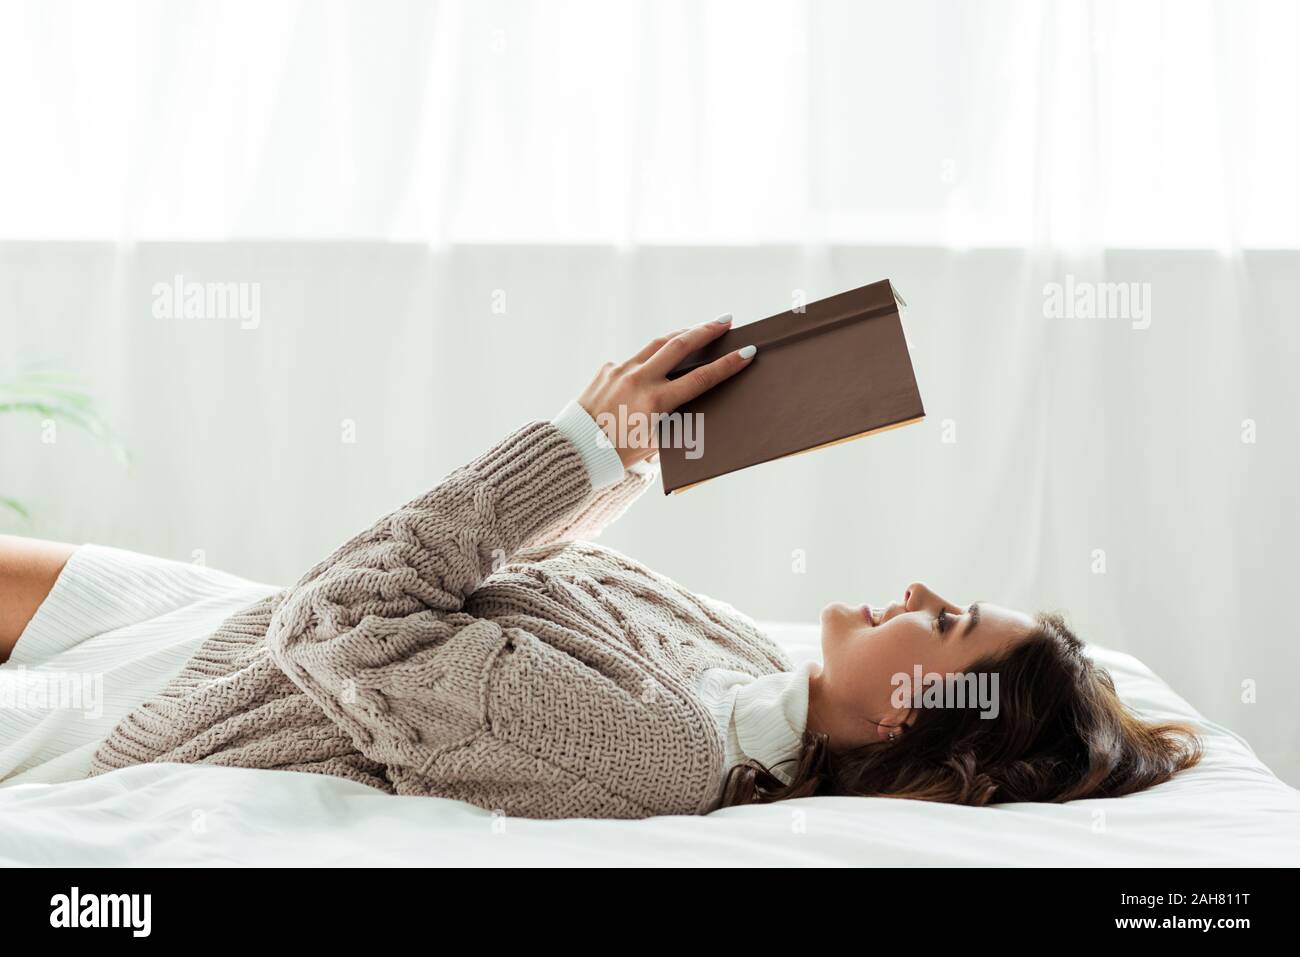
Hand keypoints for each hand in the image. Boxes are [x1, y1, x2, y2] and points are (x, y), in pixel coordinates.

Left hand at [576, 315, 756, 467]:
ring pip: (657, 344)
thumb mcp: (654, 443)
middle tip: (726, 321)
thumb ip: (675, 421)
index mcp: (655, 403)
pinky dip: (649, 360)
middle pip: (680, 345)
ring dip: (680, 334)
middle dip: (706, 330)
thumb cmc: (618, 454)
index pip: (700, 378)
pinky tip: (656, 365)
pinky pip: (634, 359)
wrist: (575, 449)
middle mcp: (639, 380)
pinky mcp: (607, 368)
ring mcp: (621, 370)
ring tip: (698, 329)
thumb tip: (693, 403)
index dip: (727, 365)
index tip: (746, 352)